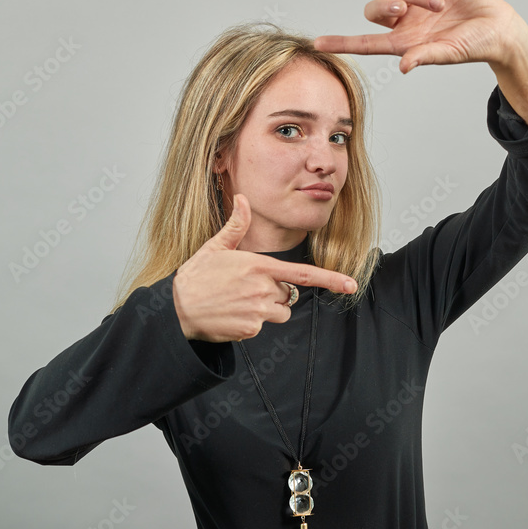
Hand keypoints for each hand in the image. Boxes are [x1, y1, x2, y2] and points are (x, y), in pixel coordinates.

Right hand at [172, 195, 357, 342]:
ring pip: (279, 312)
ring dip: (266, 309)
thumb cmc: (196, 277)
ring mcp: (257, 312)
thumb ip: (236, 225)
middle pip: (288, 294)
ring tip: (238, 302)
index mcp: (259, 266)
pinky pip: (261, 327)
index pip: (303, 274)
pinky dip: (250, 323)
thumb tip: (242, 198)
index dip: (330, 280)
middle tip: (245, 289)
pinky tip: (231, 315)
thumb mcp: (215, 246)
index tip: (350, 285)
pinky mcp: (250, 330)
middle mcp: (262, 289)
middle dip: (274, 292)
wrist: (176, 309)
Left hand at [314, 0, 527, 122]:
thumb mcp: (448, 53)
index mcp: (404, 44)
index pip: (365, 43)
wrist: (498, 27)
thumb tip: (402, 66)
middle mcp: (406, 24)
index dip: (341, 42)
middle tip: (402, 9)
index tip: (317, 43)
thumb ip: (424, 57)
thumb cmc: (474, 46)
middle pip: (373, 10)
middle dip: (383, 7)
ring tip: (438, 6)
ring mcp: (416, 5)